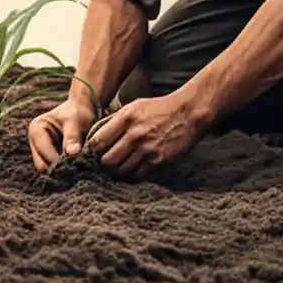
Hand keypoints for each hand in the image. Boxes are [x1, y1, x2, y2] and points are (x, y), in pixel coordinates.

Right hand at [28, 98, 96, 174]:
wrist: (81, 111)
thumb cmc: (77, 113)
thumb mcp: (75, 121)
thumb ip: (72, 136)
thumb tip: (72, 153)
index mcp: (36, 129)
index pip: (44, 154)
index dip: (59, 162)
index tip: (76, 166)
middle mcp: (34, 141)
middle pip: (42, 165)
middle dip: (59, 169)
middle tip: (77, 171)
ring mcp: (40, 150)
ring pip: (47, 170)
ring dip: (61, 171)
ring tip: (77, 169)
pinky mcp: (47, 157)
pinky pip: (53, 169)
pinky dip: (63, 170)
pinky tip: (74, 168)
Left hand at [86, 91, 208, 179]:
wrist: (188, 114)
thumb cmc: (159, 109)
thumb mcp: (134, 107)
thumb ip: (116, 121)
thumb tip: (98, 136)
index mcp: (126, 119)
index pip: (98, 142)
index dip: (94, 150)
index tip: (97, 151)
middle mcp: (134, 135)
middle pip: (108, 161)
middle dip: (104, 164)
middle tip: (107, 162)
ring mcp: (147, 150)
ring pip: (121, 171)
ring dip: (118, 171)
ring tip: (119, 167)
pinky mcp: (158, 161)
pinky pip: (138, 175)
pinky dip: (132, 174)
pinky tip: (133, 169)